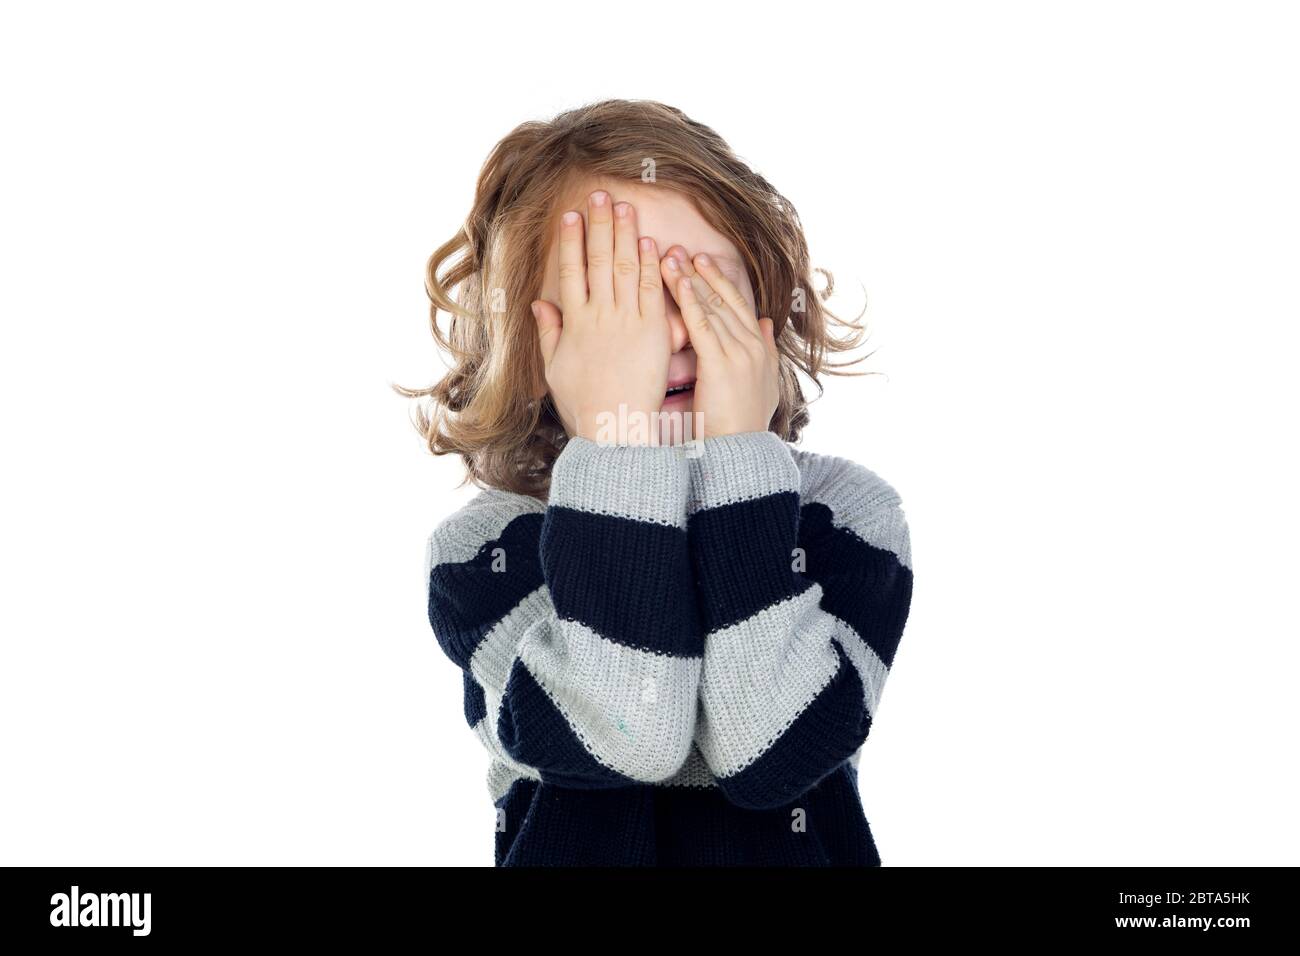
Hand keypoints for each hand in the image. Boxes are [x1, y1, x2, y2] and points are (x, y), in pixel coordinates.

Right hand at [531, 191, 670, 443]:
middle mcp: (599, 315)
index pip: (571, 270)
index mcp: (574, 322)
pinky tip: (650, 242)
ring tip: (625, 206)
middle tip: (601, 194)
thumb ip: (549, 332)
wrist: (614, 427)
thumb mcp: (556, 368)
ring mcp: (626, 321)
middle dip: (599, 224)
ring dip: (626, 234)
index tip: (571, 214)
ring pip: (626, 267)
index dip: (571, 239)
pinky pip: (652, 291)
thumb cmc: (585, 403)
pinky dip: (651, 265)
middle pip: (598, 259)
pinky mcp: (653, 331)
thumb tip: (540, 303)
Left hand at [661, 248, 779, 438]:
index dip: (720, 281)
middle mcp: (752, 344)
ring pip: (712, 306)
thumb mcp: (764, 384)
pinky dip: (690, 301)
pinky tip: (678, 282)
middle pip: (724, 299)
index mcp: (759, 348)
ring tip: (671, 256)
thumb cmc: (743, 425)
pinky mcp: (721, 364)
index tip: (702, 261)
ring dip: (690, 278)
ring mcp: (739, 352)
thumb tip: (767, 324)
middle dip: (701, 272)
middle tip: (679, 249)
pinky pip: (703, 325)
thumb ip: (766, 351)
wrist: (741, 452)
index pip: (738, 304)